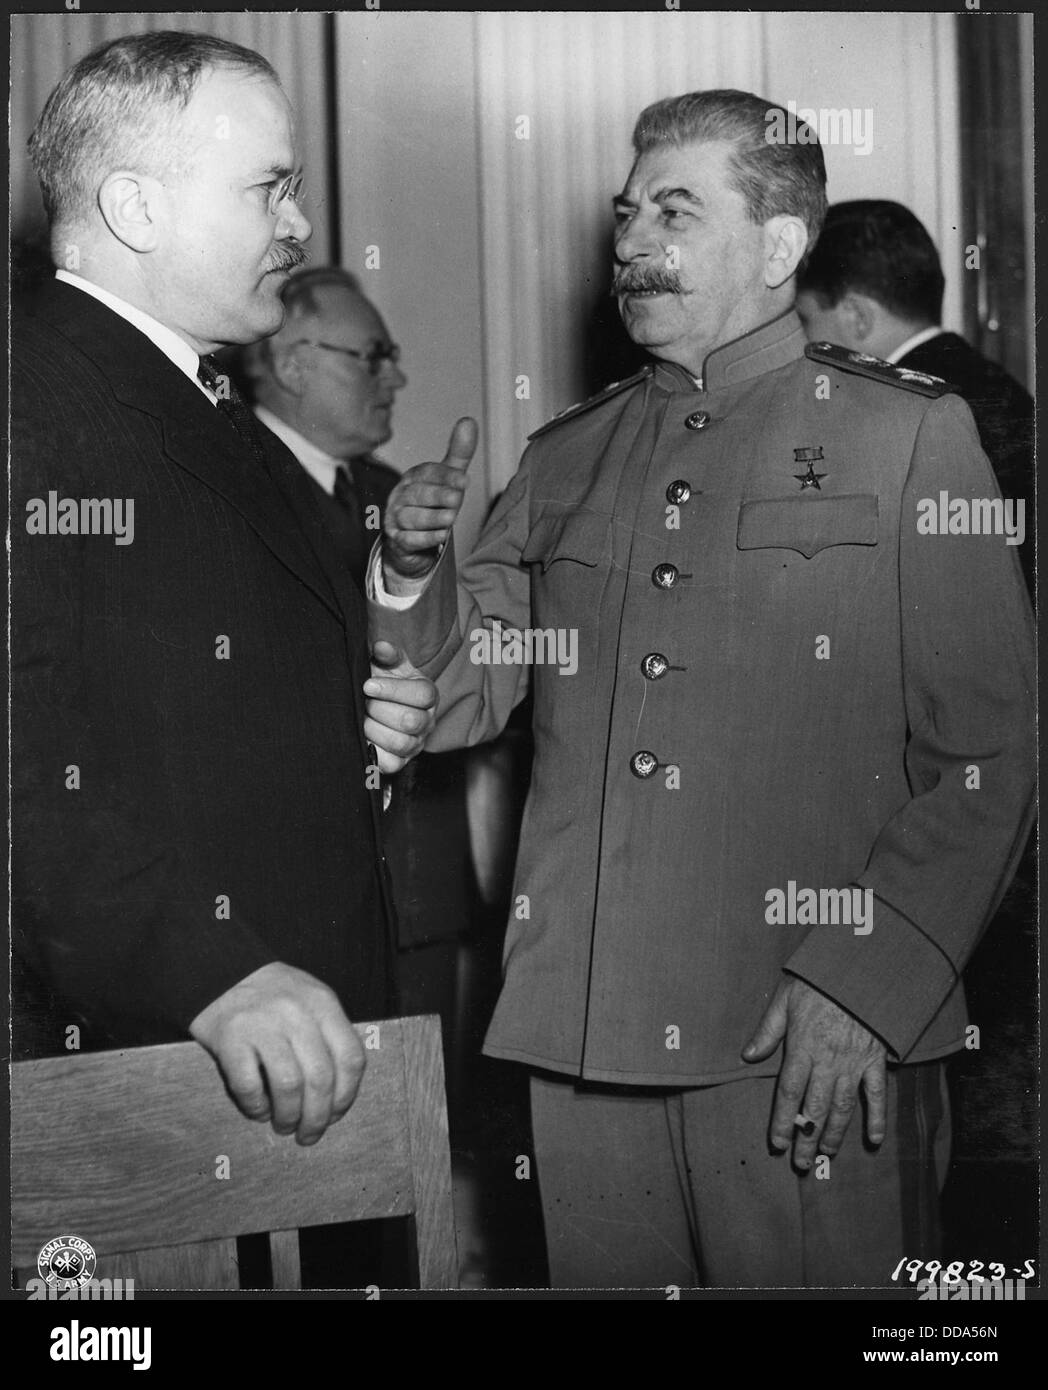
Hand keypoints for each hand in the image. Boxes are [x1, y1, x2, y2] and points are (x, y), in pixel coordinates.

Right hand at [188, 962, 365, 1144]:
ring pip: (288, 1086)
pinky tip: (258, 1110)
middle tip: (309, 1134)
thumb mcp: (311, 999)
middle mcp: (296, 1012)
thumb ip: (329, 1034)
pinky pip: (249, 1085)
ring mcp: (262, 1024)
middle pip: (321, 1078)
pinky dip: (256, 1107)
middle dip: (318, 1117)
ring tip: (284, 1125)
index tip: (336, 1114)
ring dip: (289, 1117)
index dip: (347, 1096)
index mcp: (323, 1003)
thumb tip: (340, 1094)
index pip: (351, 1058)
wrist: (221, 970)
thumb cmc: (273, 994)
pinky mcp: (230, 1038)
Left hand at [364, 640, 437, 773]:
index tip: (367, 685)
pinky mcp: (401, 761)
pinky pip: (390, 763)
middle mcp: (427, 721)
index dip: (393, 690)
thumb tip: (381, 646)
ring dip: (374, 730)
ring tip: (362, 719)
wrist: (377, 705)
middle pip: (410, 721)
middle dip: (379, 710)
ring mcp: (416, 743)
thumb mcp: (387, 665)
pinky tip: (364, 737)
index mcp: (428, 694)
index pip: (422, 695)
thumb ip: (387, 654)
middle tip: (364, 703)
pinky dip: (373, 752)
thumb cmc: (384, 682)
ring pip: (400, 743)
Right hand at [383, 417, 477, 584]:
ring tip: (450, 520)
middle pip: (418, 494)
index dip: (447, 476)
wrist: (410, 541)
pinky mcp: (397, 540)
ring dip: (432, 518)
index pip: (429, 473)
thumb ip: (458, 454)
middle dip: (438, 496)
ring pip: (411, 517)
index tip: (465, 481)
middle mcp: (401, 495)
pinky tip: (440, 536)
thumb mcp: (447, 479)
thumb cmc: (431, 505)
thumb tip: (469, 421)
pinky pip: (407, 539)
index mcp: (414, 477)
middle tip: (456, 500)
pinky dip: (423, 538)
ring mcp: (396, 518)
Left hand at [742, 976, 886, 1169]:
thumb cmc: (819, 981)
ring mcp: (854, 1063)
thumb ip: (767, 1030)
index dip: (782, 1122)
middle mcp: (828, 1061)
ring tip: (825, 1156)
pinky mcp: (876, 1060)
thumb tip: (747, 1055)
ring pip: (843, 1108)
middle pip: (815, 1109)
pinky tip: (873, 1139)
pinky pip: (877, 1095)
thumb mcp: (785, 998)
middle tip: (800, 1163)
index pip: (789, 1093)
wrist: (862, 970)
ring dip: (834, 1135)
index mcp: (802, 1047)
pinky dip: (876, 1118)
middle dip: (806, 1138)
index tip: (777, 1144)